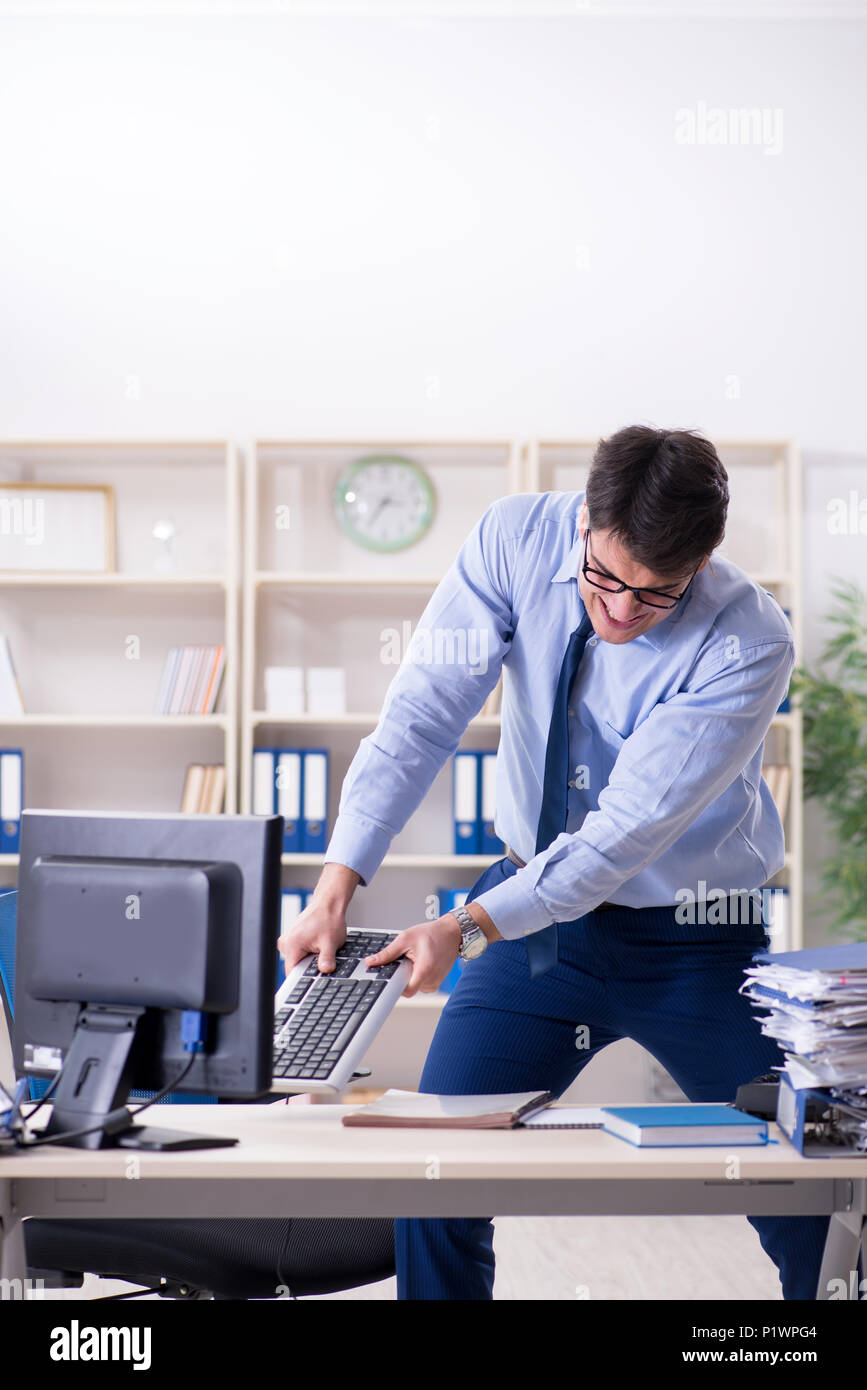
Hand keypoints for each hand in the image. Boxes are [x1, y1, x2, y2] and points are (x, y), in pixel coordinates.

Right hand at [277, 864, 359, 974]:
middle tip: (322, 960)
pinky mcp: (292, 938)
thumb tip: (325, 971)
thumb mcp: (330, 943)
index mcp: (292, 944)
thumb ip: (327, 960)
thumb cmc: (328, 918)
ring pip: (298, 959)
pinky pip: (299, 952)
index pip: (292, 973)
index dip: (303, 980)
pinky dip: (308, 952)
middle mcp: (286, 942)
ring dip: (309, 960)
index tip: (313, 981)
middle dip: (309, 968)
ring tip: (320, 948)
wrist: (328, 904)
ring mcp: (288, 940)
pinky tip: (317, 944)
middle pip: (295, 966)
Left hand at [364, 903, 501, 996]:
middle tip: (404, 961)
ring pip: (414, 987)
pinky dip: (417, 976)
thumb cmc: (433, 934)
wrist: (452, 933)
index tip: (389, 978)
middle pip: (408, 988)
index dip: (394, 986)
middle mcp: (432, 980)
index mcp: (425, 970)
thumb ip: (387, 953)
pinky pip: (420, 984)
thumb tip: (371, 962)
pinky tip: (419, 963)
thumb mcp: (405, 939)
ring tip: (415, 960)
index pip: (406, 991)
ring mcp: (435, 983)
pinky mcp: (436, 983)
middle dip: (402, 976)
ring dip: (410, 975)